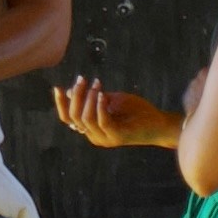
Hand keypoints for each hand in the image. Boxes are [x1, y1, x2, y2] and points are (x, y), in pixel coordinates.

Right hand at [51, 78, 177, 151]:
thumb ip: (93, 98)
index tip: (58, 87)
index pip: (68, 118)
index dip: (61, 103)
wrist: (159, 123)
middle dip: (76, 96)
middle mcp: (94, 136)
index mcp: (92, 128)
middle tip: (82, 79)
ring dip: (88, 98)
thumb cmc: (136, 111)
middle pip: (74, 117)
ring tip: (96, 84)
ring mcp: (104, 138)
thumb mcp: (111, 100)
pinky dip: (99, 106)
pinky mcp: (116, 137)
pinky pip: (101, 120)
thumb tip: (71, 91)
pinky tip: (102, 94)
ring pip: (85, 118)